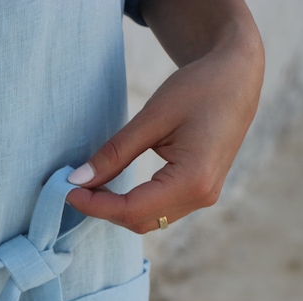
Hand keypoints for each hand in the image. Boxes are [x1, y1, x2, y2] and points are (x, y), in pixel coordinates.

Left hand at [65, 0, 263, 233]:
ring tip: (87, 185)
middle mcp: (201, 196)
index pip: (131, 209)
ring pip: (148, 220)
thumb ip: (114, 153)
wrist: (237, 77)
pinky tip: (110, 186)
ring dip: (114, 209)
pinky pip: (158, 210)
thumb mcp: (151, 118)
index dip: (94, 205)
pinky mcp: (199, 191)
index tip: (66, 190)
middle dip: (101, 209)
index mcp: (193, 180)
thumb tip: (77, 180)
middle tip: (72, 186)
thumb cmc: (199, 89)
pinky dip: (131, 203)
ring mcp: (203, 197)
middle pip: (138, 221)